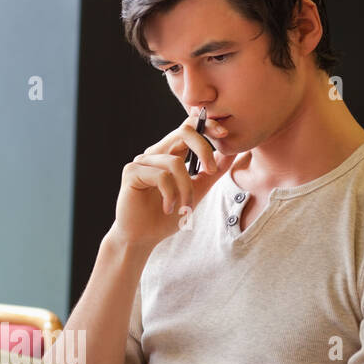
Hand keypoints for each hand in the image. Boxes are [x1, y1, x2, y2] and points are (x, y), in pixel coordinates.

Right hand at [111, 111, 235, 248]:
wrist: (143, 237)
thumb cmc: (165, 216)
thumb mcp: (196, 191)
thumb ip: (212, 173)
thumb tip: (231, 153)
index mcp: (169, 154)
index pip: (188, 129)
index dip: (206, 125)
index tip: (225, 135)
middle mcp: (155, 154)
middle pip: (182, 133)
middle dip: (202, 148)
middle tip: (211, 170)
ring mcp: (141, 162)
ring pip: (175, 163)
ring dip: (186, 188)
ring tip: (185, 207)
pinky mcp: (132, 172)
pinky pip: (161, 176)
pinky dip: (170, 195)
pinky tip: (168, 208)